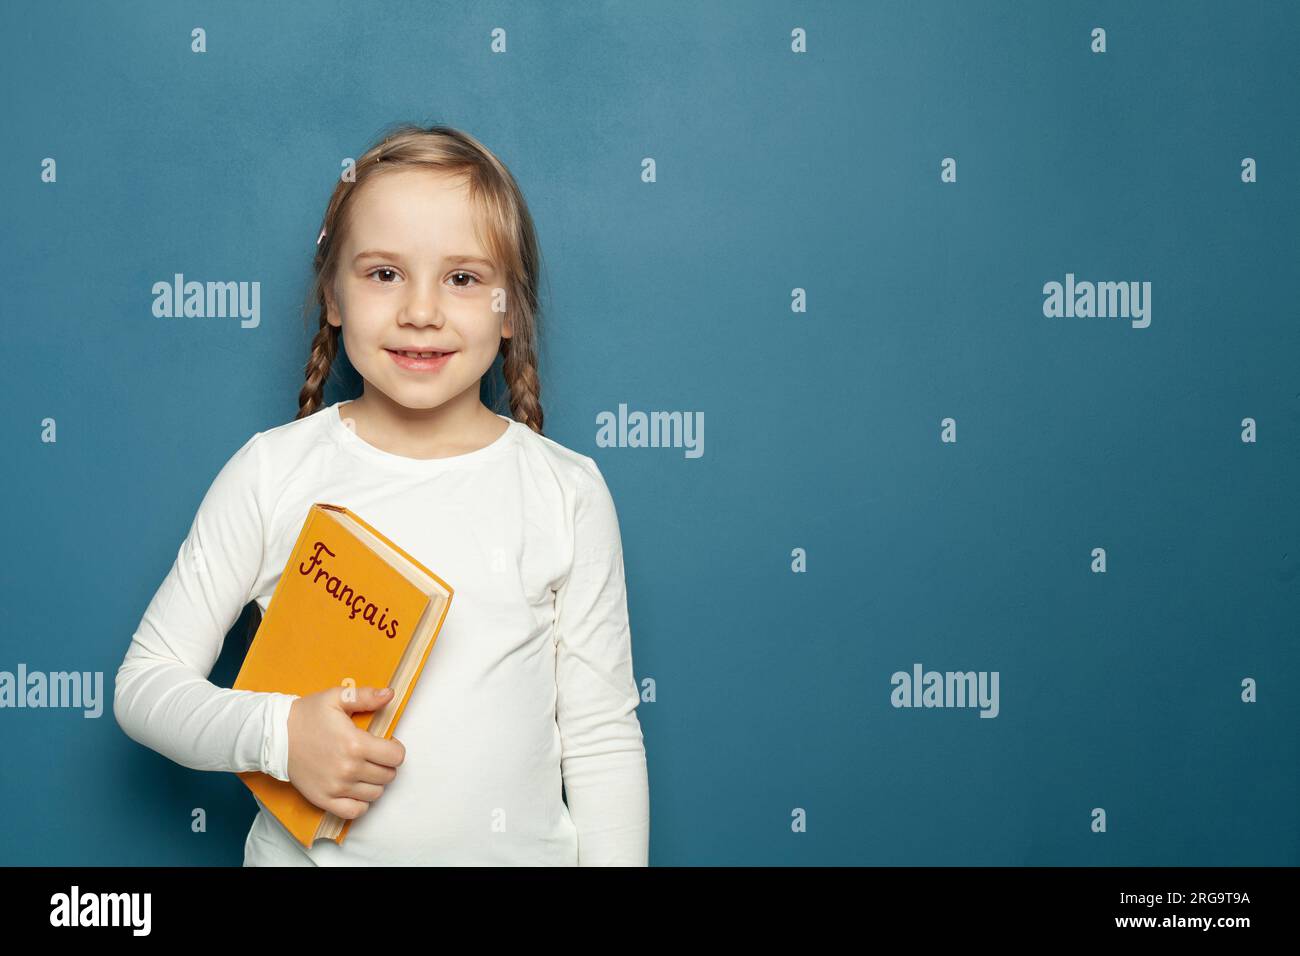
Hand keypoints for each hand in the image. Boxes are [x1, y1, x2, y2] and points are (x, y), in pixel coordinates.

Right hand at [285, 685, 405, 820]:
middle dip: (386, 764)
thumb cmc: (307, 715)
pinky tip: (355, 788)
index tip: (386, 743)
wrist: (276, 736)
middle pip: (388, 776)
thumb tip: (389, 694)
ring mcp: (336, 787)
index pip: (396, 756)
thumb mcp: (337, 697)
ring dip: (375, 782)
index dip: (395, 748)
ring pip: (375, 794)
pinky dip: (361, 803)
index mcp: (355, 744)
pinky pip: (356, 811)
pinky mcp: (324, 799)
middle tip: (374, 755)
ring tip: (364, 769)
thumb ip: (366, 696)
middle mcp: (348, 769)